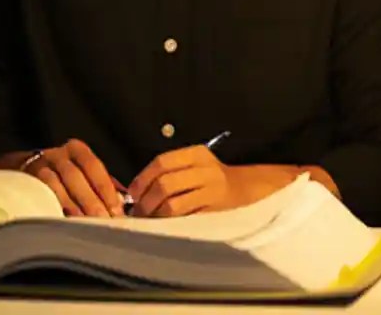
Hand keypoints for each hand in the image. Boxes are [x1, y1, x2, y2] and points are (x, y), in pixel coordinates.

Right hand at [21, 139, 124, 217]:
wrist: (23, 171)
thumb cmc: (63, 177)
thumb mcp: (83, 173)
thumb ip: (101, 186)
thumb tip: (121, 205)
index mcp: (77, 150)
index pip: (94, 167)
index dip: (106, 190)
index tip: (116, 212)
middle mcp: (57, 155)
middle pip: (75, 177)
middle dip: (91, 201)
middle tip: (102, 222)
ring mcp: (39, 166)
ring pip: (55, 186)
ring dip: (71, 208)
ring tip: (84, 226)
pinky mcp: (25, 180)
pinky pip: (39, 194)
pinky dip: (52, 208)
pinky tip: (62, 222)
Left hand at [127, 147, 299, 217]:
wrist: (249, 191)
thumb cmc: (213, 181)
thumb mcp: (195, 166)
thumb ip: (170, 172)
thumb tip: (135, 191)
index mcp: (197, 154)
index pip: (161, 162)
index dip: (142, 179)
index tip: (132, 193)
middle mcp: (205, 169)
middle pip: (165, 183)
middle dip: (146, 200)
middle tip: (137, 211)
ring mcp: (212, 190)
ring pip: (173, 202)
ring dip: (156, 214)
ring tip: (149, 220)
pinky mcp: (216, 210)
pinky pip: (186, 217)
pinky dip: (170, 222)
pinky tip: (165, 226)